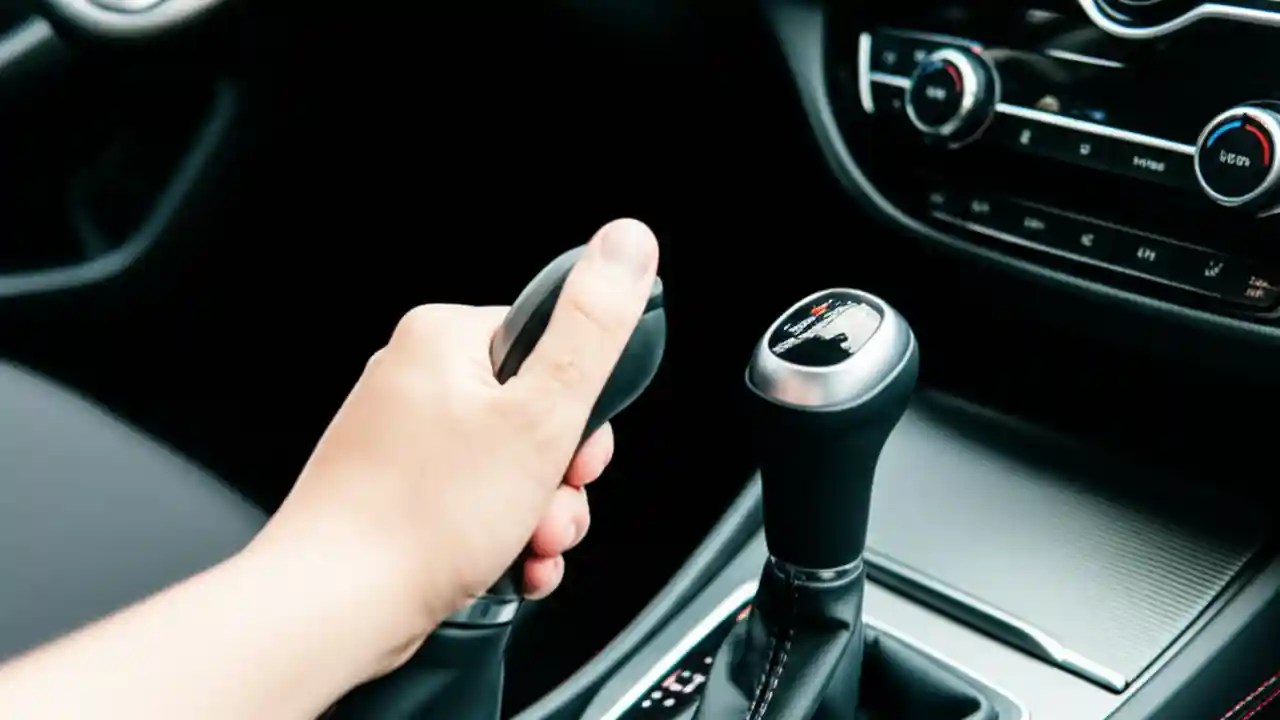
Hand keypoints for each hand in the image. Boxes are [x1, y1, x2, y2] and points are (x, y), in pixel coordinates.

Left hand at [244, 219, 658, 679]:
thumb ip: (591, 327)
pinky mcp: (400, 490)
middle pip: (536, 414)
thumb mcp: (539, 414)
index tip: (578, 453)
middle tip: (548, 508)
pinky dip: (503, 535)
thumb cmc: (420, 517)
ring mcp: (405, 438)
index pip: (552, 346)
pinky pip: (477, 501)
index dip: (582, 410)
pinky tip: (506, 564)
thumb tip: (626, 244)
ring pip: (511, 467)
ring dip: (539, 513)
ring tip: (524, 545)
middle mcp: (418, 378)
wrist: (335, 607)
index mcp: (445, 338)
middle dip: (560, 476)